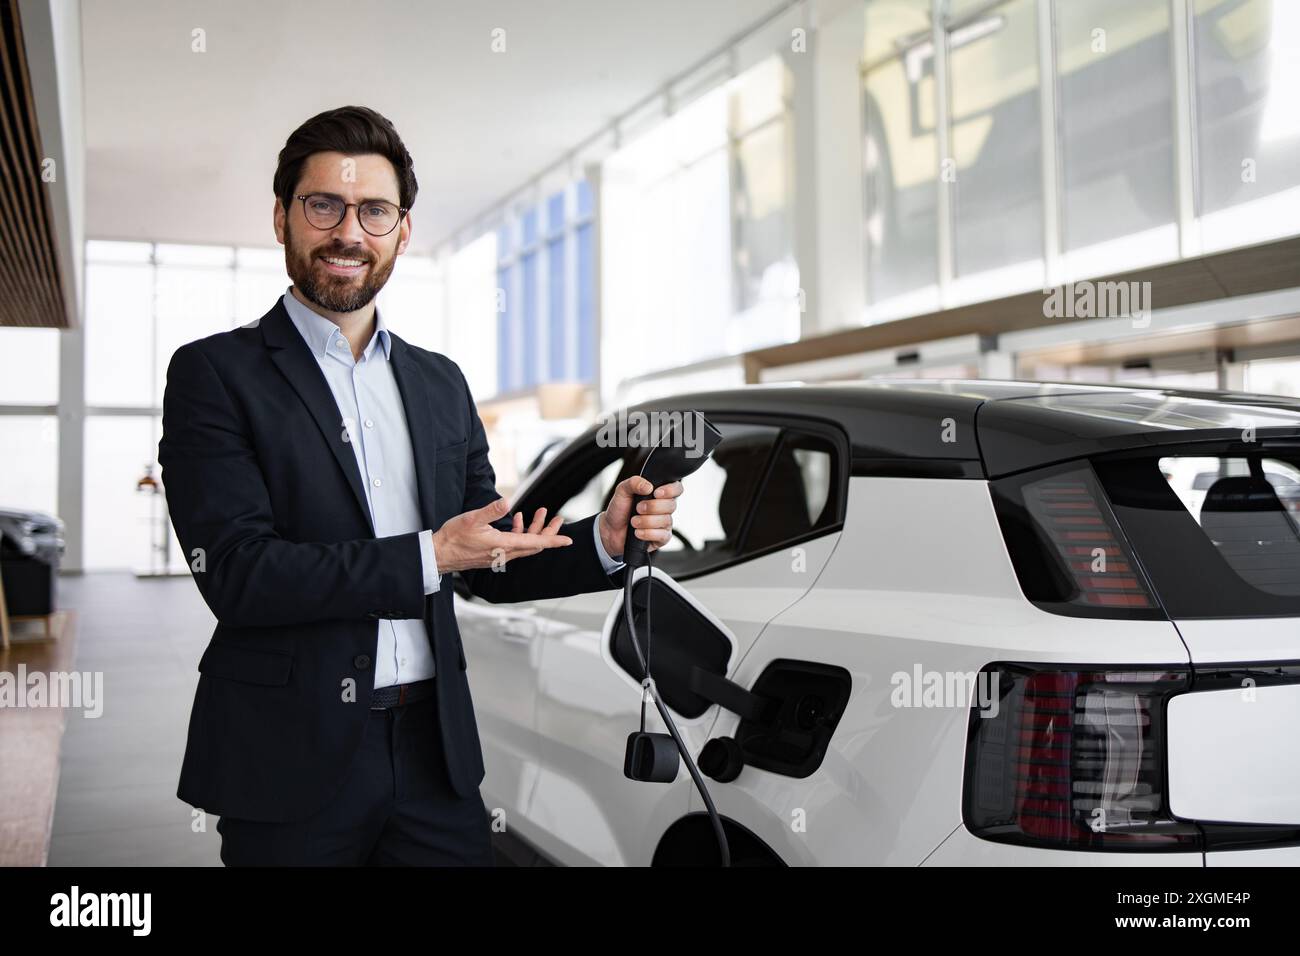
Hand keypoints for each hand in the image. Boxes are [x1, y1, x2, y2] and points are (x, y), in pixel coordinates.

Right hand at [433, 497, 571, 572]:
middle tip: (558, 518)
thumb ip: (491, 511)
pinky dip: (520, 533)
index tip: (568, 540)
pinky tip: (517, 520)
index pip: (534, 543)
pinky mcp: (494, 555)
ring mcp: (499, 556)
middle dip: (549, 531)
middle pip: (534, 544)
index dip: (553, 540)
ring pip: (525, 544)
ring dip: (534, 530)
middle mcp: (504, 553)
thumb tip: (507, 501)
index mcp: (503, 545)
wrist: (439, 555)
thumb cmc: (453, 538)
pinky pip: (514, 545)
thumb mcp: (472, 519)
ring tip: (539, 512)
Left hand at [598, 476, 683, 559]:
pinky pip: (662, 535)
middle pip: (671, 505)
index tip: (656, 493)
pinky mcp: (662, 538)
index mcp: (659, 494)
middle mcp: (664, 508)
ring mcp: (664, 524)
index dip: (670, 490)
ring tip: (633, 521)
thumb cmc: (620, 509)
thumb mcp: (622, 491)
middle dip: (652, 507)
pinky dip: (647, 533)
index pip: (677, 488)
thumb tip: (649, 486)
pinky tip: (637, 532)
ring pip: (665, 520)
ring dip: (646, 521)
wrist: (611, 530)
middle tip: (637, 508)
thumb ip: (634, 483)